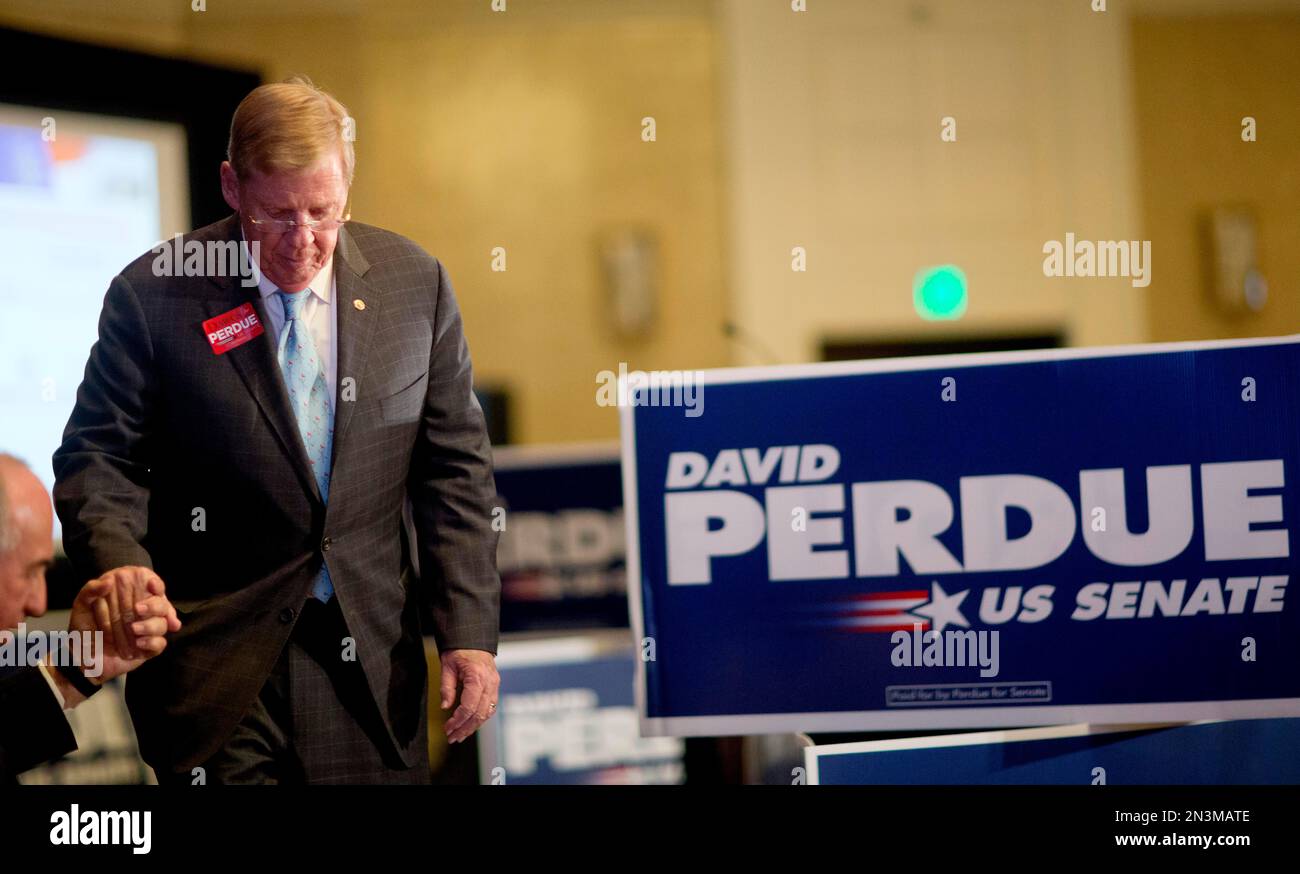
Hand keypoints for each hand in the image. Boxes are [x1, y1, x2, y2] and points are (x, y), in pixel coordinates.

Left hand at [68, 566, 180, 684]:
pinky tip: (139, 643)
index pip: (150, 585)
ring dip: (151, 625)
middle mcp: (142, 612)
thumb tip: (108, 581)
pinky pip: (160, 643)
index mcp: (130, 597)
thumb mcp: (81, 606)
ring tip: (134, 630)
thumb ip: (90, 590)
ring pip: (163, 623)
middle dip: (155, 605)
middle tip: (138, 609)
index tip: (152, 586)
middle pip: (162, 603)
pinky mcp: (147, 648)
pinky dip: (152, 642)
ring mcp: (146, 630)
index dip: (156, 583)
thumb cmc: (82, 629)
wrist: (81, 659)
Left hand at [439, 648, 498, 743]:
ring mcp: (494, 685)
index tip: (447, 728)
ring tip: (460, 735)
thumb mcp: (447, 666)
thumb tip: (445, 707)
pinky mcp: (494, 686)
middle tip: (452, 737)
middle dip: (465, 728)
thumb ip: (447, 687)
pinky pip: (490, 707)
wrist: (473, 638)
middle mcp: (490, 682)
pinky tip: (470, 724)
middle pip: (479, 713)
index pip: (469, 706)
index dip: (458, 720)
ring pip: (487, 713)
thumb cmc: (458, 650)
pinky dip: (480, 718)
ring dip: (473, 727)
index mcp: (477, 676)